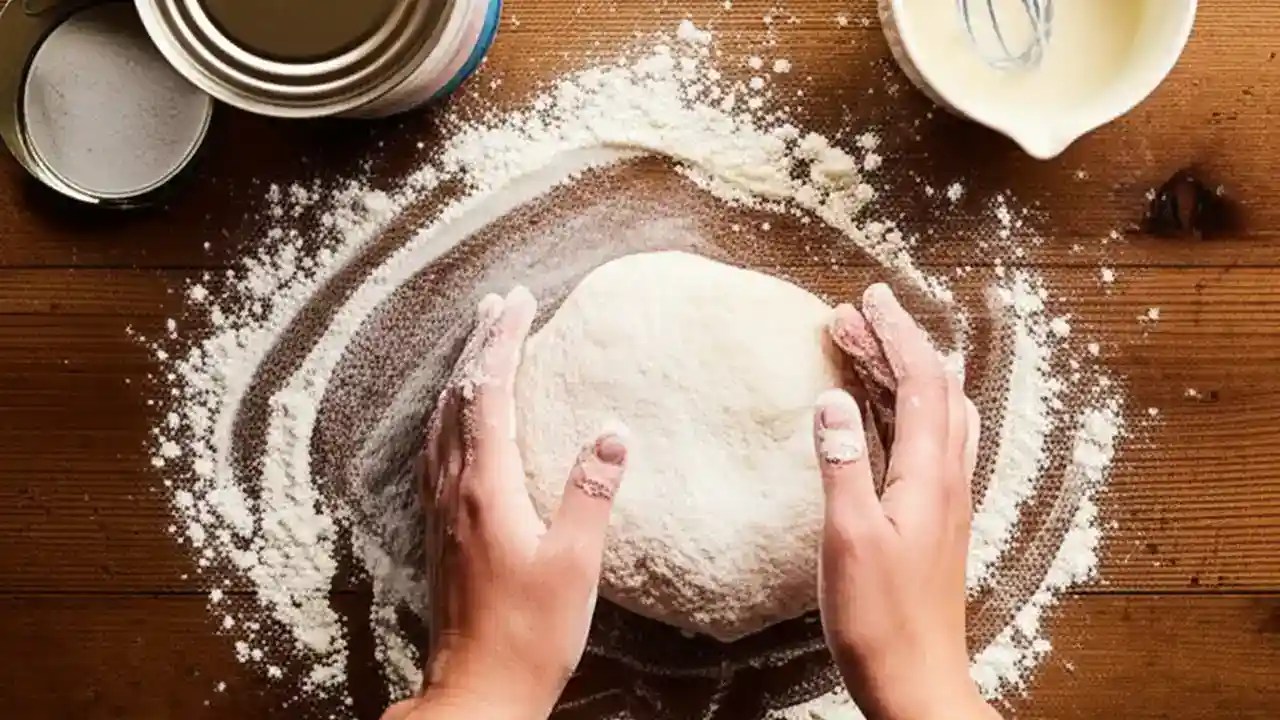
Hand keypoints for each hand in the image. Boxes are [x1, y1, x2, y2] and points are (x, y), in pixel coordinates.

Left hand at [384, 287, 627, 719]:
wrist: (477, 692)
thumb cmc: (531, 634)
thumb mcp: (575, 564)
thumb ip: (591, 493)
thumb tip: (613, 431)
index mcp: (486, 488)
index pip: (491, 394)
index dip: (504, 342)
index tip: (521, 300)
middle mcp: (454, 490)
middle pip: (459, 397)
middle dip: (480, 344)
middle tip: (500, 303)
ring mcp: (442, 510)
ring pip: (443, 421)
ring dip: (462, 374)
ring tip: (479, 343)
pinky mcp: (441, 531)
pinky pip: (439, 450)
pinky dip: (452, 415)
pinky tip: (459, 420)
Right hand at [815, 284, 995, 719]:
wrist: (918, 683)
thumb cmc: (881, 620)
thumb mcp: (849, 538)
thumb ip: (842, 464)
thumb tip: (831, 399)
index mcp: (930, 476)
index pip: (920, 382)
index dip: (895, 333)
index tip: (868, 297)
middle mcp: (947, 480)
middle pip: (932, 389)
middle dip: (895, 343)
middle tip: (853, 314)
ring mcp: (944, 500)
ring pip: (934, 413)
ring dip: (900, 373)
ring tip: (860, 349)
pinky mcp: (933, 520)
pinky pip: (925, 442)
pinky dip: (902, 409)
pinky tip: (877, 415)